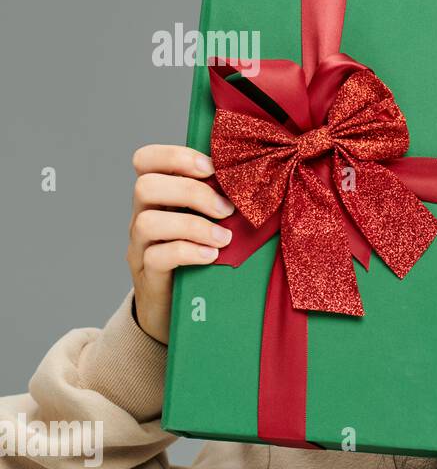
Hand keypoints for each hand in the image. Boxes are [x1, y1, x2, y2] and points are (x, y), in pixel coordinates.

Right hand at [127, 145, 236, 343]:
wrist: (187, 312)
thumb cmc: (209, 257)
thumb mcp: (214, 222)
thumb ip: (223, 199)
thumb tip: (264, 178)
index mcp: (160, 197)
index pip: (145, 160)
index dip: (174, 156)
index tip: (211, 168)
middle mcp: (143, 216)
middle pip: (146, 186)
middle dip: (191, 192)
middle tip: (227, 209)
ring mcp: (141, 247)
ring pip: (147, 222)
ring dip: (193, 225)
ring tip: (225, 238)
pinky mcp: (148, 275)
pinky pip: (157, 256)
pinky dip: (189, 251)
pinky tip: (213, 256)